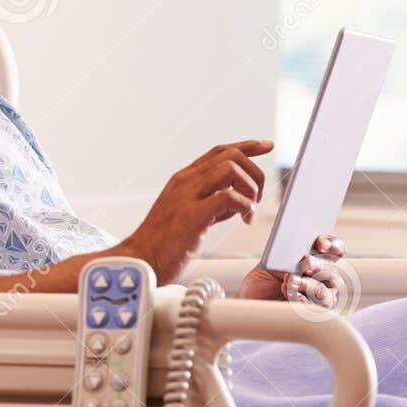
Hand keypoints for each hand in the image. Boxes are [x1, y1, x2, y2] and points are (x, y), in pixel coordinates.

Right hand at [122, 140, 271, 282]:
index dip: (246, 146)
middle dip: (254, 173)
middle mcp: (185, 181)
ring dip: (250, 189)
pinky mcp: (191, 215)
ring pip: (230, 169)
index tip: (266, 145)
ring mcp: (186, 196)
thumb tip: (238, 199)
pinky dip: (244, 206)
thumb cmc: (164, 243)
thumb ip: (211, 201)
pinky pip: (228, 197)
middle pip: (230, 155)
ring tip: (248, 211)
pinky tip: (244, 219)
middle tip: (255, 198)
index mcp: (183, 179)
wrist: (140, 260)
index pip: (219, 151)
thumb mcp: (188, 213)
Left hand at [238, 235, 346, 307]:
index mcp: (318, 260)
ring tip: (292, 279)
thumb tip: (293, 245)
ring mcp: (319, 298)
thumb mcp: (270, 262)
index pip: (336, 251)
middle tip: (306, 262)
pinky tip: (288, 292)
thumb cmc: (263, 280)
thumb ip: (283, 253)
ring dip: (309, 284)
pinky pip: (313, 308)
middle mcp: (323, 279)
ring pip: (324, 292)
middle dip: (319, 265)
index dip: (332, 245)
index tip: (320, 242)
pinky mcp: (310, 314)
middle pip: (331, 271)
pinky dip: (300, 299)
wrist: (251, 303)